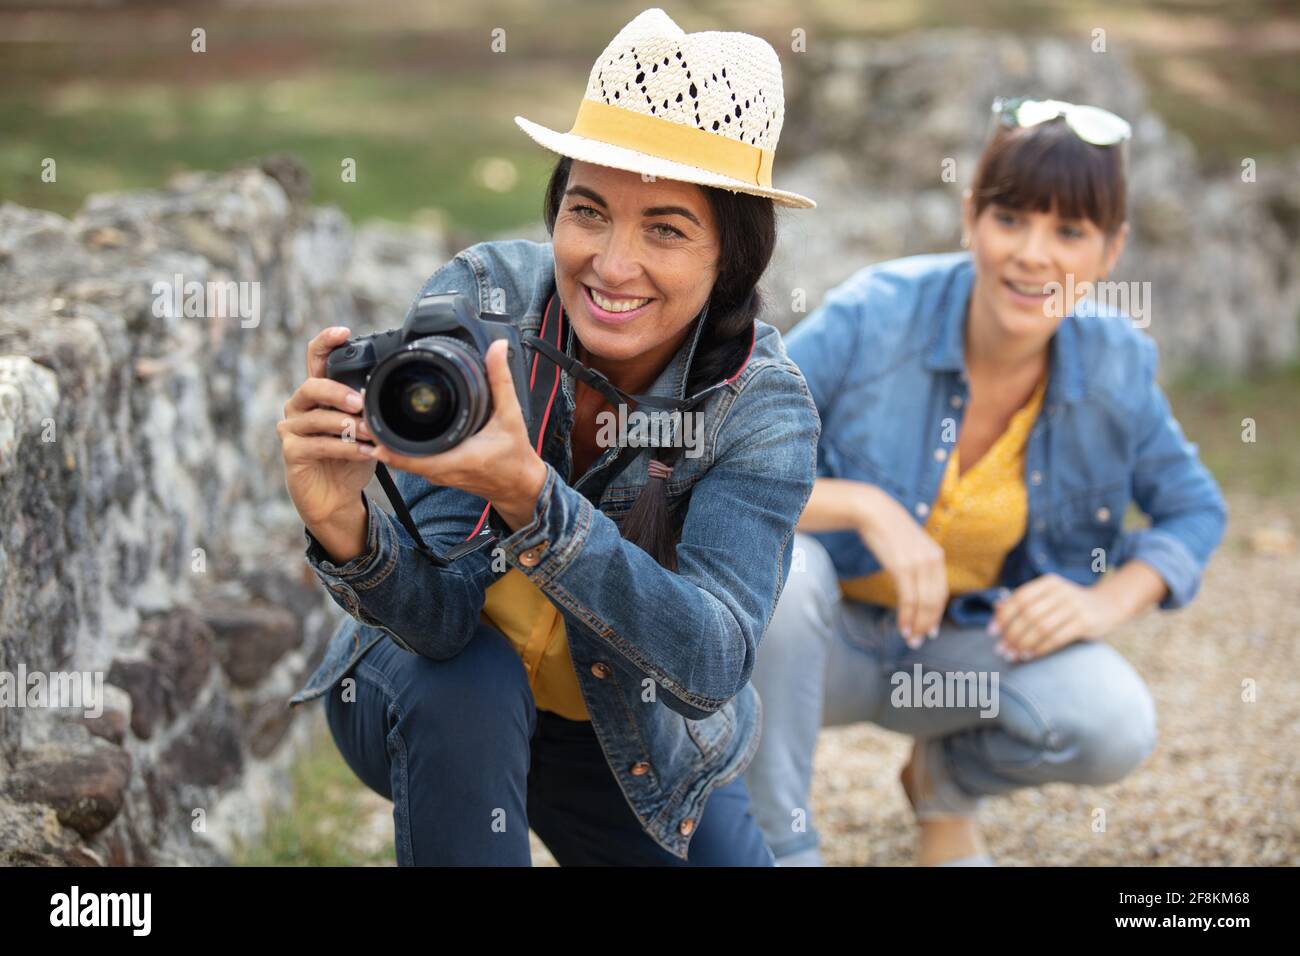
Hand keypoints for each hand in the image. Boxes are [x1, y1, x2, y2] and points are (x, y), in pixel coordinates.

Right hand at [279, 326, 377, 529]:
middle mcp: (300, 406)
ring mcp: (291, 429)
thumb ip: (369, 409)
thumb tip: (384, 394)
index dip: (326, 342)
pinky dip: (346, 448)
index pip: (315, 359)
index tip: (344, 332)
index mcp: (318, 393)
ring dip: (348, 426)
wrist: (336, 498)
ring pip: (317, 417)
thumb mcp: (365, 428)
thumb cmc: (350, 457)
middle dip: (338, 392)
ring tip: (371, 434)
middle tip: (361, 403)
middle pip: (312, 385)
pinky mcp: (291, 452)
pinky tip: (365, 452)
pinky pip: (318, 444)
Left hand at [367, 339, 547, 530]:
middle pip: (395, 456)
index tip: (369, 419)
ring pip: (400, 460)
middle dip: (377, 434)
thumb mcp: (510, 415)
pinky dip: (398, 447)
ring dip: (385, 441)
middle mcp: (439, 471)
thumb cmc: (515, 456)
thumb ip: (500, 380)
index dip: (383, 440)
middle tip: (363, 407)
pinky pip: (410, 461)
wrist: (519, 485)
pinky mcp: (437, 473)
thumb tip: (495, 348)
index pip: (406, 456)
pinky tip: (391, 429)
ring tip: (371, 414)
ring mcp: (436, 474)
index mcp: (453, 459)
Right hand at [855, 486, 947, 645]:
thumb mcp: (912, 546)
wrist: (874, 511)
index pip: (942, 593)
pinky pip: (908, 598)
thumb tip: (915, 585)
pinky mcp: (903, 567)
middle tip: (920, 640)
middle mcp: (932, 561)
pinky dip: (906, 616)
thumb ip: (918, 564)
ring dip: (917, 624)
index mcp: (937, 557)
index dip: (936, 614)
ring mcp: (918, 564)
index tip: (931, 629)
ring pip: (923, 603)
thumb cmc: (888, 529)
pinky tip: (902, 626)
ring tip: (910, 638)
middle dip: (928, 624)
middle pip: (935, 601)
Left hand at [990, 573, 1117, 661]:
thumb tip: (996, 608)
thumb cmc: (1070, 604)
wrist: (1108, 606)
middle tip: (1001, 649)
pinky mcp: (1085, 622)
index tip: (992, 632)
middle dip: (1011, 634)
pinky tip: (1031, 655)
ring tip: (1013, 655)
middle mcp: (1061, 591)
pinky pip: (1057, 638)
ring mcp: (1074, 606)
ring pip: (1041, 627)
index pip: (1019, 598)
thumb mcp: (1049, 596)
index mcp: (1048, 583)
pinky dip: (1040, 648)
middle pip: (1028, 614)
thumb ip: (1024, 601)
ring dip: (1023, 644)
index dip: (1003, 616)